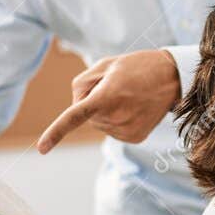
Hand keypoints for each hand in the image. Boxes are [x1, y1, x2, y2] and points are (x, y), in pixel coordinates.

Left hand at [38, 48, 180, 151]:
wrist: (172, 78)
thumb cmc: (135, 67)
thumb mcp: (104, 65)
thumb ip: (81, 84)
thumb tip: (77, 109)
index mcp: (106, 97)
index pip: (74, 117)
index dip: (55, 133)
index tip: (42, 149)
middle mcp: (116, 118)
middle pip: (86, 116)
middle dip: (92, 102)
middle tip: (114, 87)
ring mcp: (126, 131)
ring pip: (99, 125)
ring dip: (105, 111)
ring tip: (126, 96)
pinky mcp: (134, 138)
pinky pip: (112, 131)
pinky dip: (116, 120)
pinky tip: (132, 109)